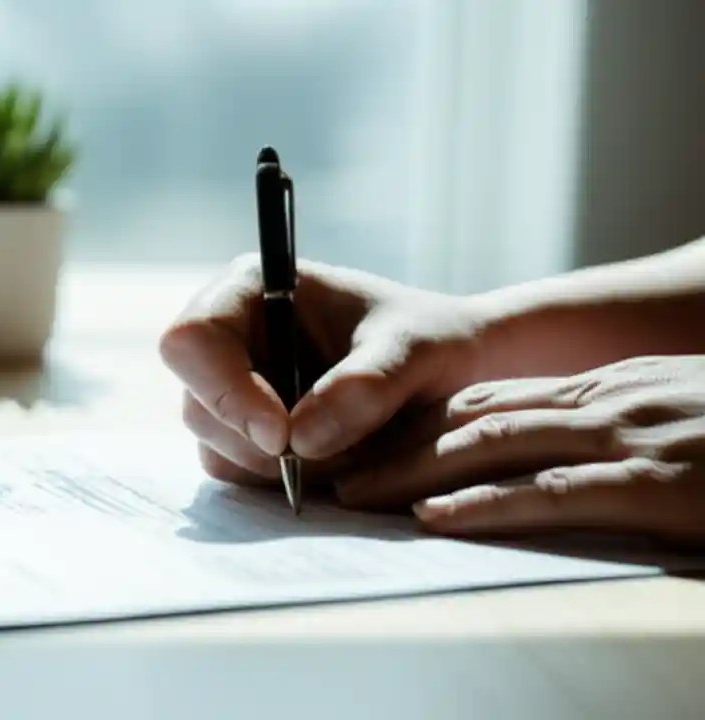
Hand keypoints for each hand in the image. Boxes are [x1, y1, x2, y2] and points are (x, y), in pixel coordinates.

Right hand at [159, 254, 489, 483]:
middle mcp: (229, 334)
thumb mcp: (416, 352)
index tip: (280, 437)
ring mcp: (231, 385)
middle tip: (333, 457)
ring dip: (273, 467)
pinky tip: (332, 463)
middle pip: (196, 401)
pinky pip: (235, 469)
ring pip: (213, 442)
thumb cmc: (433, 340)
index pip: (193, 339)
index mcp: (254, 288)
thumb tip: (300, 440)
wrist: (452, 372)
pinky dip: (278, 481)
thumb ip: (365, 386)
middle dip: (257, 442)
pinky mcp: (243, 430)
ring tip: (348, 453)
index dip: (223, 390)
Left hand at [336, 355, 704, 545]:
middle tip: (334, 470)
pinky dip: (484, 504)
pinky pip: (550, 492)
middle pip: (473, 417)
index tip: (366, 442)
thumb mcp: (678, 413)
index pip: (493, 397)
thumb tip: (551, 452)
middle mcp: (607, 400)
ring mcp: (630, 437)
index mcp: (611, 386)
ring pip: (492, 446)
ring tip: (352, 493)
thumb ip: (616, 425)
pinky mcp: (656, 483)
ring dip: (412, 471)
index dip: (420, 421)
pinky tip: (435, 517)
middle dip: (395, 444)